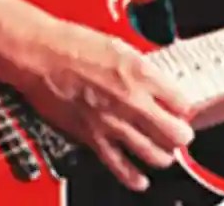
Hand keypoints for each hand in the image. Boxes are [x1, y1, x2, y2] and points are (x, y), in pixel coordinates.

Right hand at [14, 22, 194, 191]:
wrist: (38, 55)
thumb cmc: (70, 44)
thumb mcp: (118, 45)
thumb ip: (140, 68)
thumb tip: (155, 81)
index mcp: (141, 73)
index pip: (183, 103)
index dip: (184, 109)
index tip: (181, 110)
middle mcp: (131, 100)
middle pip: (175, 134)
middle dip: (181, 136)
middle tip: (179, 134)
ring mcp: (113, 123)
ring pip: (155, 154)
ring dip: (164, 156)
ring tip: (164, 153)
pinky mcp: (93, 138)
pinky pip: (120, 167)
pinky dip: (134, 177)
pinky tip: (141, 179)